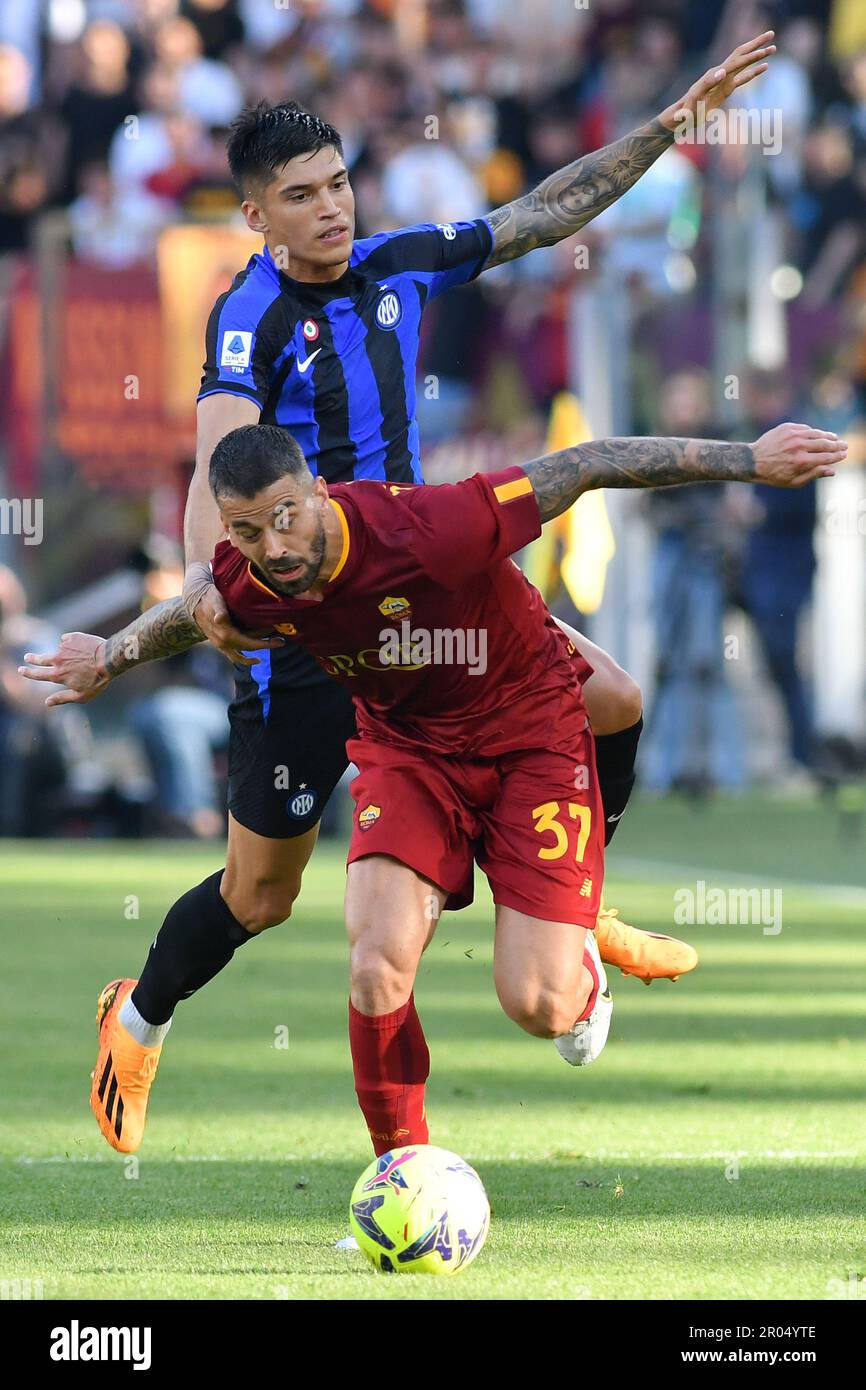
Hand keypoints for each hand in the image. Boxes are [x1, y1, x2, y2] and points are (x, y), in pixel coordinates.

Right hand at [18, 632, 111, 706]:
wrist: (109, 660)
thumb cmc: (97, 680)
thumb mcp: (81, 696)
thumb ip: (62, 698)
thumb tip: (46, 703)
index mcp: (58, 675)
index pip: (38, 674)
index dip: (28, 673)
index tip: (21, 669)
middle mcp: (57, 660)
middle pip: (39, 659)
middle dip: (31, 658)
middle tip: (27, 657)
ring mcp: (64, 647)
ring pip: (58, 650)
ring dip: (66, 653)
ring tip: (82, 658)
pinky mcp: (72, 637)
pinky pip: (69, 640)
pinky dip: (73, 644)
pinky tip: (84, 649)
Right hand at [191, 581, 284, 665]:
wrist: (195, 601)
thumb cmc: (208, 598)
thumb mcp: (215, 601)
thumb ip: (219, 610)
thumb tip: (220, 618)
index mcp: (226, 634)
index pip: (250, 643)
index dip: (266, 644)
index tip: (280, 640)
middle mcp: (224, 643)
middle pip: (250, 647)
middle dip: (266, 644)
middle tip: (281, 640)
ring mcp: (221, 645)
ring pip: (243, 652)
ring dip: (257, 650)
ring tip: (271, 645)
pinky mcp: (220, 643)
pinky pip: (234, 656)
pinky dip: (244, 659)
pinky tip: (254, 659)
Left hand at [661, 30, 775, 132]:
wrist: (683, 118)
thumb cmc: (687, 109)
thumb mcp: (696, 97)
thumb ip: (708, 83)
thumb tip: (723, 71)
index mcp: (715, 74)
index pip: (736, 61)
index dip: (751, 54)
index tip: (764, 50)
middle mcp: (720, 73)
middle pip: (742, 54)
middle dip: (757, 44)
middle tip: (772, 34)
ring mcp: (724, 81)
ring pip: (744, 64)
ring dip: (758, 56)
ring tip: (773, 48)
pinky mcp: (725, 89)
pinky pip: (743, 78)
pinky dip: (754, 72)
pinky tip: (765, 68)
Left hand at [752, 423, 846, 487]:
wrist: (752, 461)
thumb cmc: (773, 475)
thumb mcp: (793, 482)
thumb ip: (814, 475)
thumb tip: (832, 470)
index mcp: (801, 461)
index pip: (827, 457)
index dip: (838, 456)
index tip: (844, 454)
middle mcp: (798, 446)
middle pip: (825, 444)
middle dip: (837, 445)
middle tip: (844, 445)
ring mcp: (793, 435)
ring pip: (816, 433)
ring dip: (828, 436)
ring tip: (834, 438)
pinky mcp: (787, 427)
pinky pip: (805, 428)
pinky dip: (813, 432)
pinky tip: (817, 435)